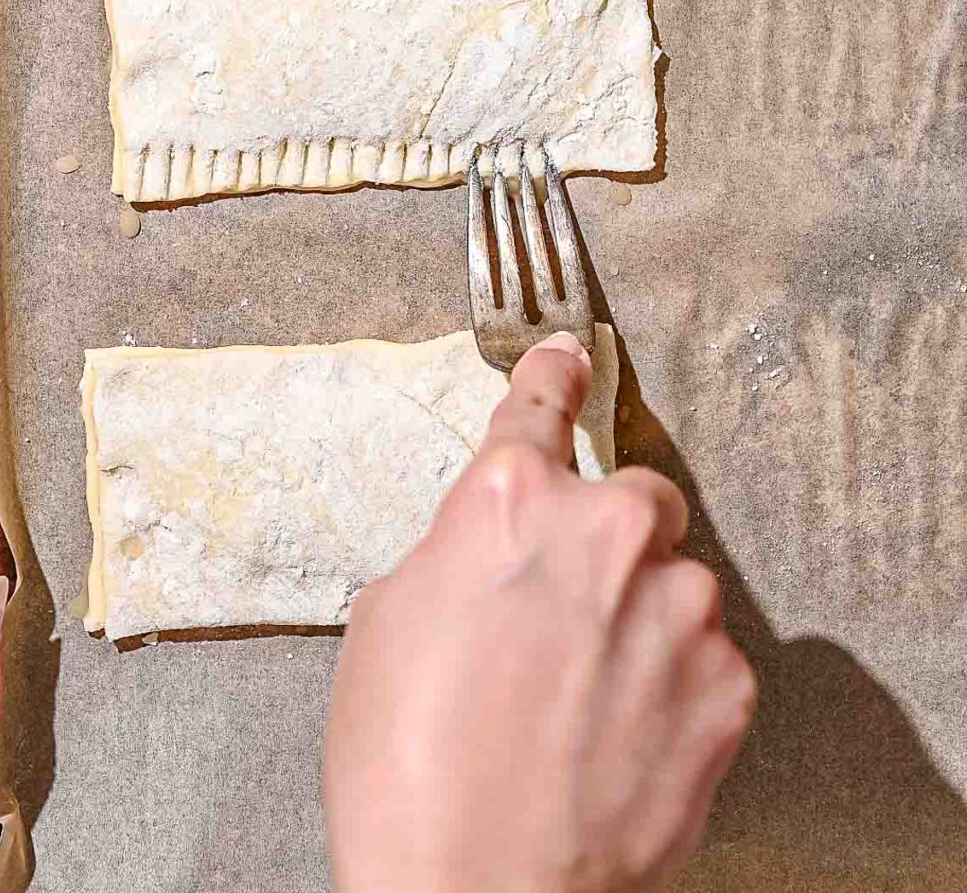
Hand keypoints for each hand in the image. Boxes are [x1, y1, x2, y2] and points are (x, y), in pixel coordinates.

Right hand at [325, 335, 755, 892]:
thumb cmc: (404, 763)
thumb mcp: (389, 618)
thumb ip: (461, 547)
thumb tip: (498, 543)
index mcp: (511, 502)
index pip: (543, 406)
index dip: (555, 375)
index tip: (573, 354)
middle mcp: (608, 534)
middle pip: (637, 494)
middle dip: (609, 535)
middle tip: (566, 610)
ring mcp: (679, 610)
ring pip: (676, 581)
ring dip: (642, 616)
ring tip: (584, 698)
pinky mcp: (727, 685)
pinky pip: (705, 657)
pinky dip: (672, 683)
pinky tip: (619, 735)